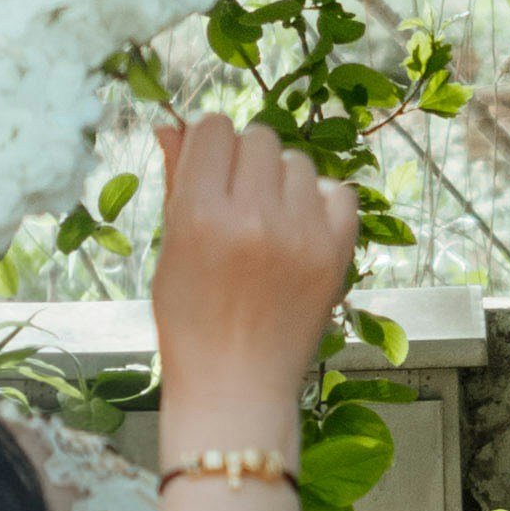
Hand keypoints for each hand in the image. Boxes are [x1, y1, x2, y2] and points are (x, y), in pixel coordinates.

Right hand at [147, 115, 362, 450]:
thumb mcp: (169, 250)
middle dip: (245, 160)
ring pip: (298, 162)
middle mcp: (252, 217)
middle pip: (258, 137)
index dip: (208, 143)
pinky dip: (321, 203)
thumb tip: (171, 124)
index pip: (213, 129)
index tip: (209, 167)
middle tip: (237, 200)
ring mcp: (300, 234)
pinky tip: (301, 230)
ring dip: (282, 182)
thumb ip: (176, 181)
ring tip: (268, 223)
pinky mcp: (336, 253)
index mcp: (199, 215)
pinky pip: (340, 192)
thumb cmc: (191, 321)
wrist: (236, 386)